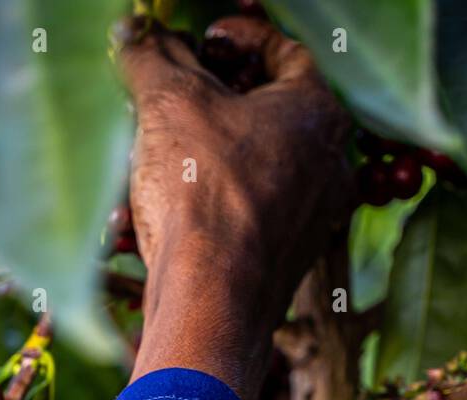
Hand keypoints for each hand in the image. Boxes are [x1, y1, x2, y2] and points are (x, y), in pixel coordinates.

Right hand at [118, 15, 349, 399]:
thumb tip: (134, 30)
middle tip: (170, 95)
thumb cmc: (204, 190)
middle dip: (212, 101)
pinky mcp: (288, 261)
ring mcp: (314, 218)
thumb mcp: (168, 102)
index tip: (199, 41)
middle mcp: (332, 165)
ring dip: (199, 157)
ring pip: (252, 168)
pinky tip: (158, 213)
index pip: (286, 50)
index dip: (238, 36)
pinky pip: (245, 215)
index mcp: (320, 112)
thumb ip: (152, 56)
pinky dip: (205, 205)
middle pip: (268, 111)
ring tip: (152, 156)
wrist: (213, 302)